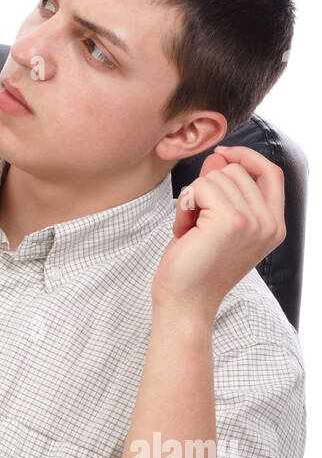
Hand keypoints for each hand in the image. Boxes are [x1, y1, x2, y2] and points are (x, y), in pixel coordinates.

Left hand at [152, 145, 285, 321]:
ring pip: (215, 177)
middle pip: (236, 171)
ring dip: (193, 198)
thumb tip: (220, 156)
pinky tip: (182, 231)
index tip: (221, 154)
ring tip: (190, 230)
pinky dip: (184, 205)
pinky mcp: (230, 222)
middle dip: (206, 188)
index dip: (247, 156)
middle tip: (195, 222)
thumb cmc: (194, 266)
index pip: (272, 173)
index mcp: (274, 227)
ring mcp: (253, 222)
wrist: (184, 304)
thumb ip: (223, 190)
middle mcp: (270, 224)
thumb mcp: (214, 222)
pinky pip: (200, 187)